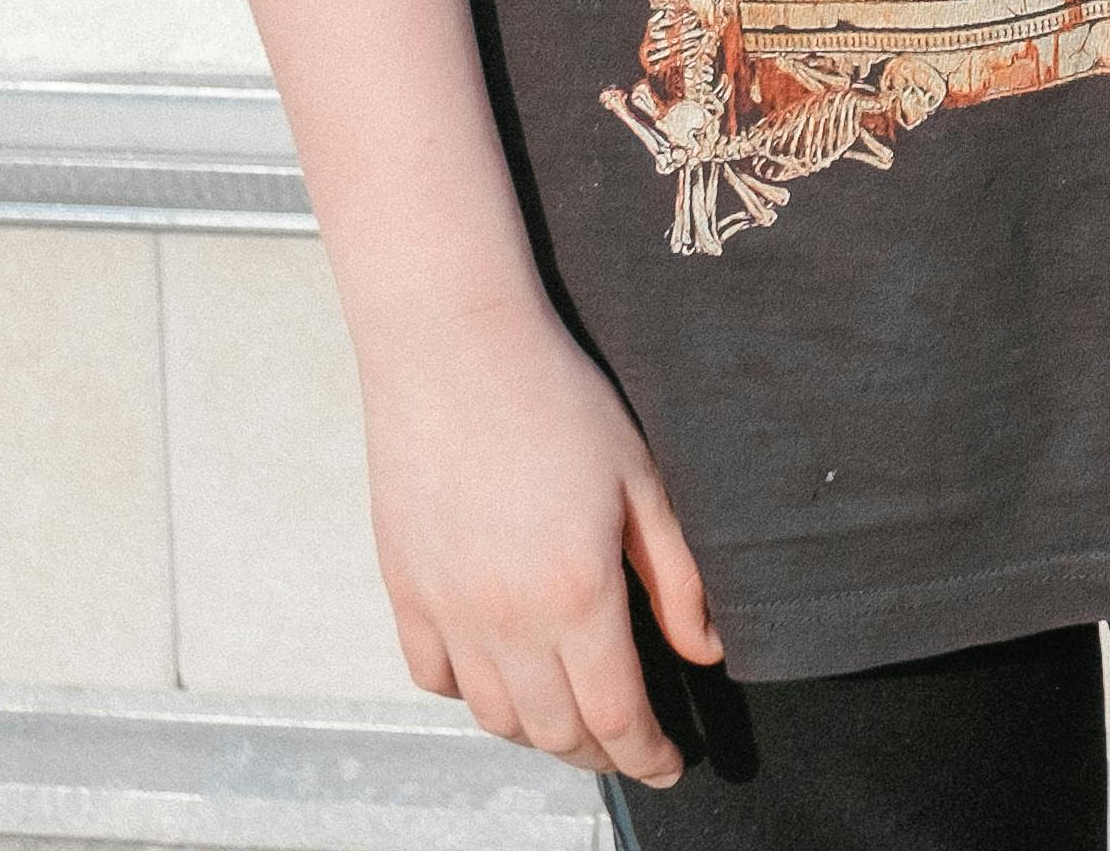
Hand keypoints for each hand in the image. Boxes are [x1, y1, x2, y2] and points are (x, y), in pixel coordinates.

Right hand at [351, 294, 718, 784]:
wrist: (453, 345)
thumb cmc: (557, 398)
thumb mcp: (642, 481)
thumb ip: (678, 577)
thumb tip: (706, 651)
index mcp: (577, 594)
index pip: (616, 715)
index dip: (646, 755)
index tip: (668, 765)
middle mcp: (505, 618)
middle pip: (555, 730)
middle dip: (600, 753)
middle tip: (628, 747)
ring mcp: (447, 609)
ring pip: (494, 716)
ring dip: (539, 733)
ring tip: (572, 720)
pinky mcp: (403, 589)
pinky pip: (434, 676)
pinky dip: (470, 694)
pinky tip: (500, 676)